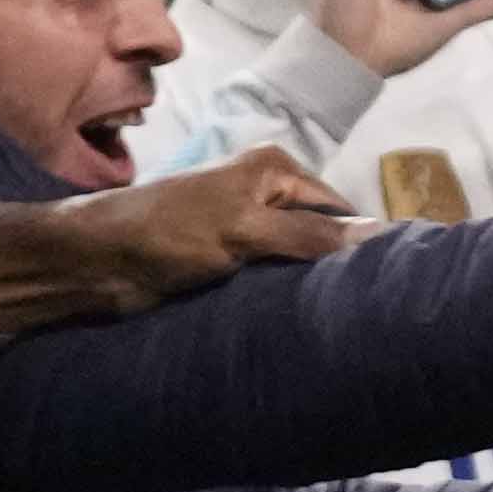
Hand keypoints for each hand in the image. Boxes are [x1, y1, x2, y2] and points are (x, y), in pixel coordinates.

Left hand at [0, 150, 351, 326]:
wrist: (97, 261)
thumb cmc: (167, 232)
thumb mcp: (245, 228)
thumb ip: (310, 233)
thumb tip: (378, 236)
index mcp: (275, 170)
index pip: (340, 207)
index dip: (365, 240)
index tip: (395, 280)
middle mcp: (266, 195)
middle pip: (324, 234)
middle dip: (342, 266)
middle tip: (374, 309)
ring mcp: (249, 231)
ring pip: (301, 261)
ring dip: (314, 287)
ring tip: (347, 321)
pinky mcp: (231, 264)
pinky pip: (275, 280)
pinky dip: (288, 297)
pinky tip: (306, 321)